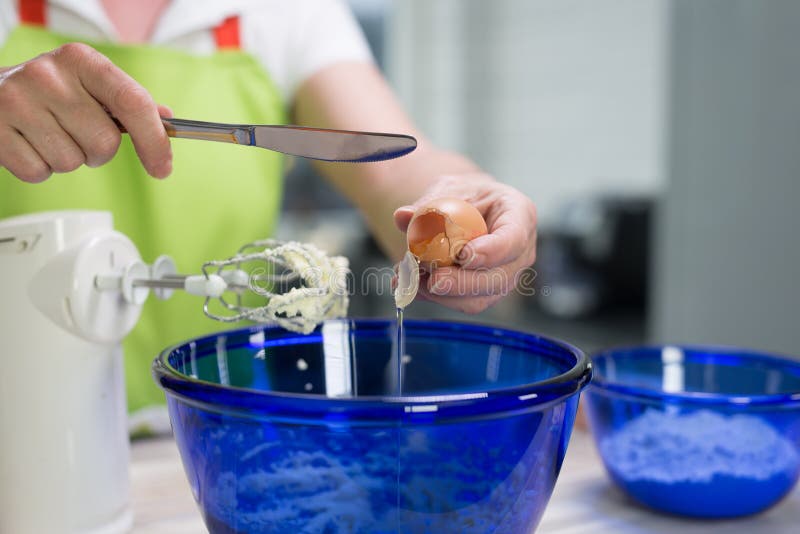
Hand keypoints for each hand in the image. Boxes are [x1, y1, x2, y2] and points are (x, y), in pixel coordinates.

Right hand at [0, 43, 171, 182]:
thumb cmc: (48, 90)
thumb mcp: (88, 81)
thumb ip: (127, 100)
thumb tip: (166, 119)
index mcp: (80, 60)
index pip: (132, 102)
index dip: (154, 140)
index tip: (162, 167)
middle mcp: (48, 76)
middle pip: (104, 143)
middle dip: (99, 151)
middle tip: (78, 134)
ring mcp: (17, 102)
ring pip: (73, 162)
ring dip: (70, 159)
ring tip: (51, 135)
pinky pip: (40, 173)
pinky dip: (41, 168)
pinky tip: (32, 144)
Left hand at [393, 174, 536, 313]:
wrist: (467, 210)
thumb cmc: (465, 196)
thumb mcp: (449, 189)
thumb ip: (428, 204)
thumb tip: (404, 216)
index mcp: (519, 216)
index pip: (513, 239)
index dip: (492, 251)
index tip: (463, 255)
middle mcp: (520, 251)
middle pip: (499, 277)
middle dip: (463, 283)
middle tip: (432, 279)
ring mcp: (506, 276)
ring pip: (481, 298)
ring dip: (444, 294)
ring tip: (414, 279)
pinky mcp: (486, 292)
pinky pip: (464, 303)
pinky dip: (436, 297)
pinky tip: (413, 285)